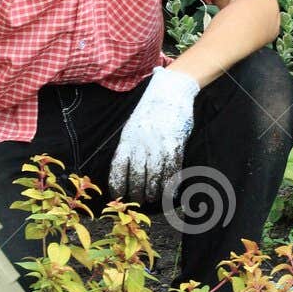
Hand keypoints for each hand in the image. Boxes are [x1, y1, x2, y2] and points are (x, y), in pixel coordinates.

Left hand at [107, 65, 200, 202]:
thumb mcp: (133, 125)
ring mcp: (159, 144)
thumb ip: (130, 146)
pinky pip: (172, 170)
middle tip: (138, 201)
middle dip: (136, 192)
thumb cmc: (150, 110)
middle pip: (137, 175)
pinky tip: (170, 193)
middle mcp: (141, 143)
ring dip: (153, 191)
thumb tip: (126, 170)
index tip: (118, 196)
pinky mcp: (175, 144)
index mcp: (128, 138)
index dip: (117, 184)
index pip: (118, 167)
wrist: (171, 90)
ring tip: (152, 198)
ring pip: (154, 176)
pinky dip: (171, 184)